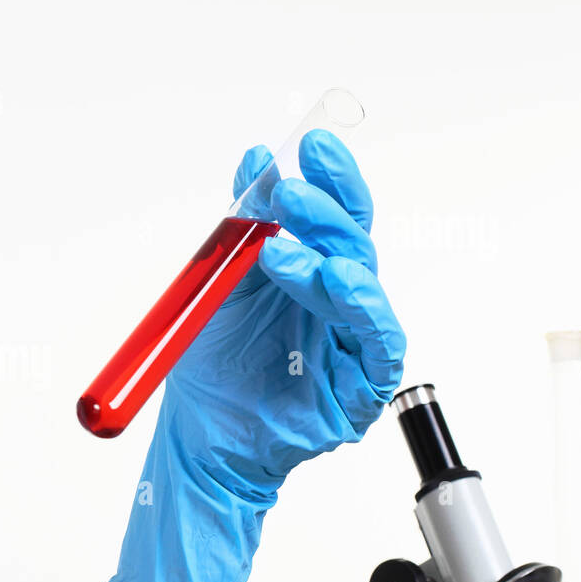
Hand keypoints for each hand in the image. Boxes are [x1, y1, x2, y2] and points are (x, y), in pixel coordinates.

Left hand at [105, 130, 405, 581]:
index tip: (311, 143)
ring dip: (327, 255)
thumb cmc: (214, 368)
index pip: (333, 214)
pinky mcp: (363, 385)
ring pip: (363, 282)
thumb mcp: (220, 283)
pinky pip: (379, 339)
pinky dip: (360, 306)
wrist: (201, 438)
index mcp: (310, 273)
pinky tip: (337, 283)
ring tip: (283, 248)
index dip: (330, 177)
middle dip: (326, 208)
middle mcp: (337, 301)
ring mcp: (353, 341)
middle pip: (354, 239)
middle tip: (288, 192)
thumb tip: (256, 161)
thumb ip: (243, 226)